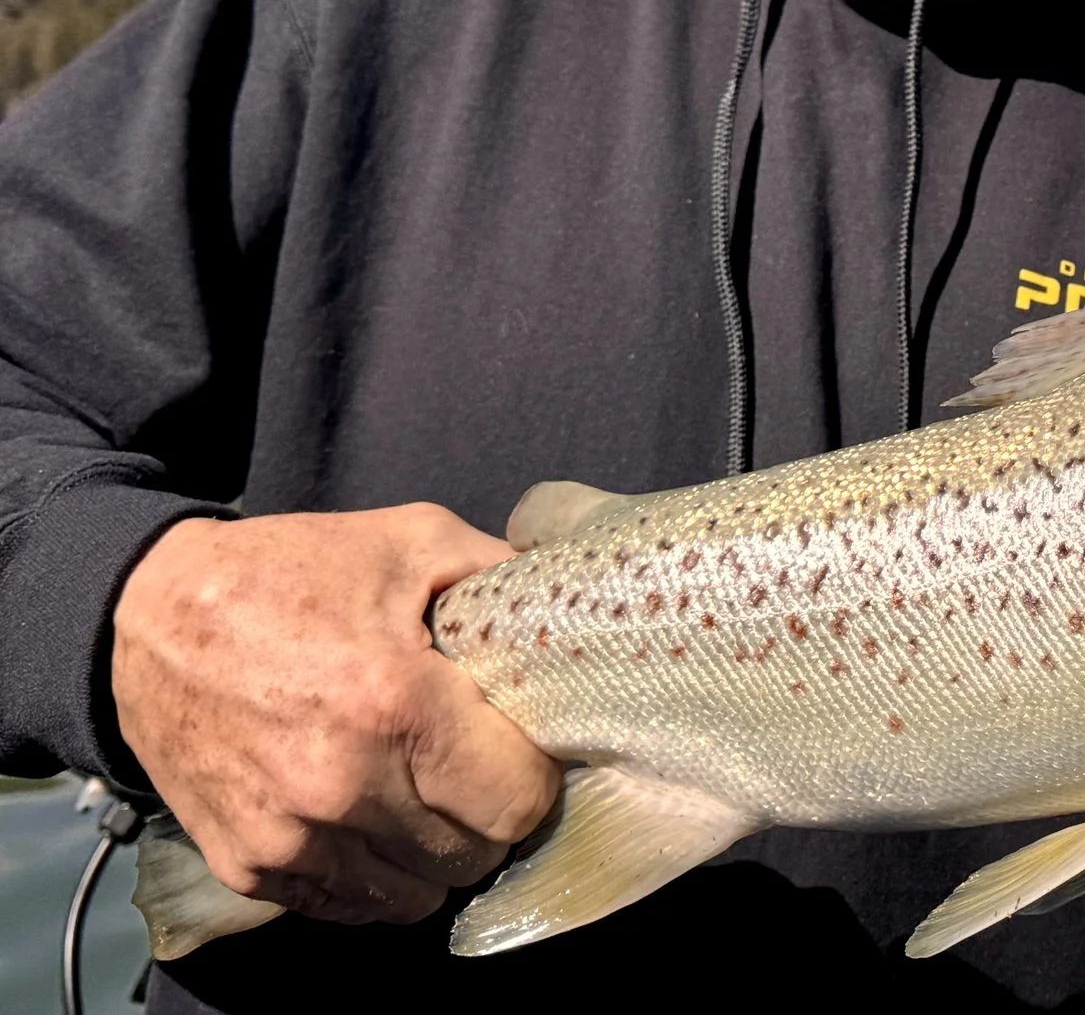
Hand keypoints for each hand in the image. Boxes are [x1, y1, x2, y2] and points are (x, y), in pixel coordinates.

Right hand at [111, 505, 561, 923]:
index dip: (535, 775)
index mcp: (396, 705)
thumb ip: (502, 574)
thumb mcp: (413, 540)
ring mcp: (290, 837)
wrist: (152, 613)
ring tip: (426, 792)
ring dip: (435, 853)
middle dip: (489, 814)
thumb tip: (570, 609)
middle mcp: (343, 787)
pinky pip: (350, 907)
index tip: (522, 747)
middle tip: (476, 767)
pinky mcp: (249, 865)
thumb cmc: (293, 571)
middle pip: (475, 855)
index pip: (518, 801)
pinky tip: (375, 818)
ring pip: (417, 895)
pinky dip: (376, 875)